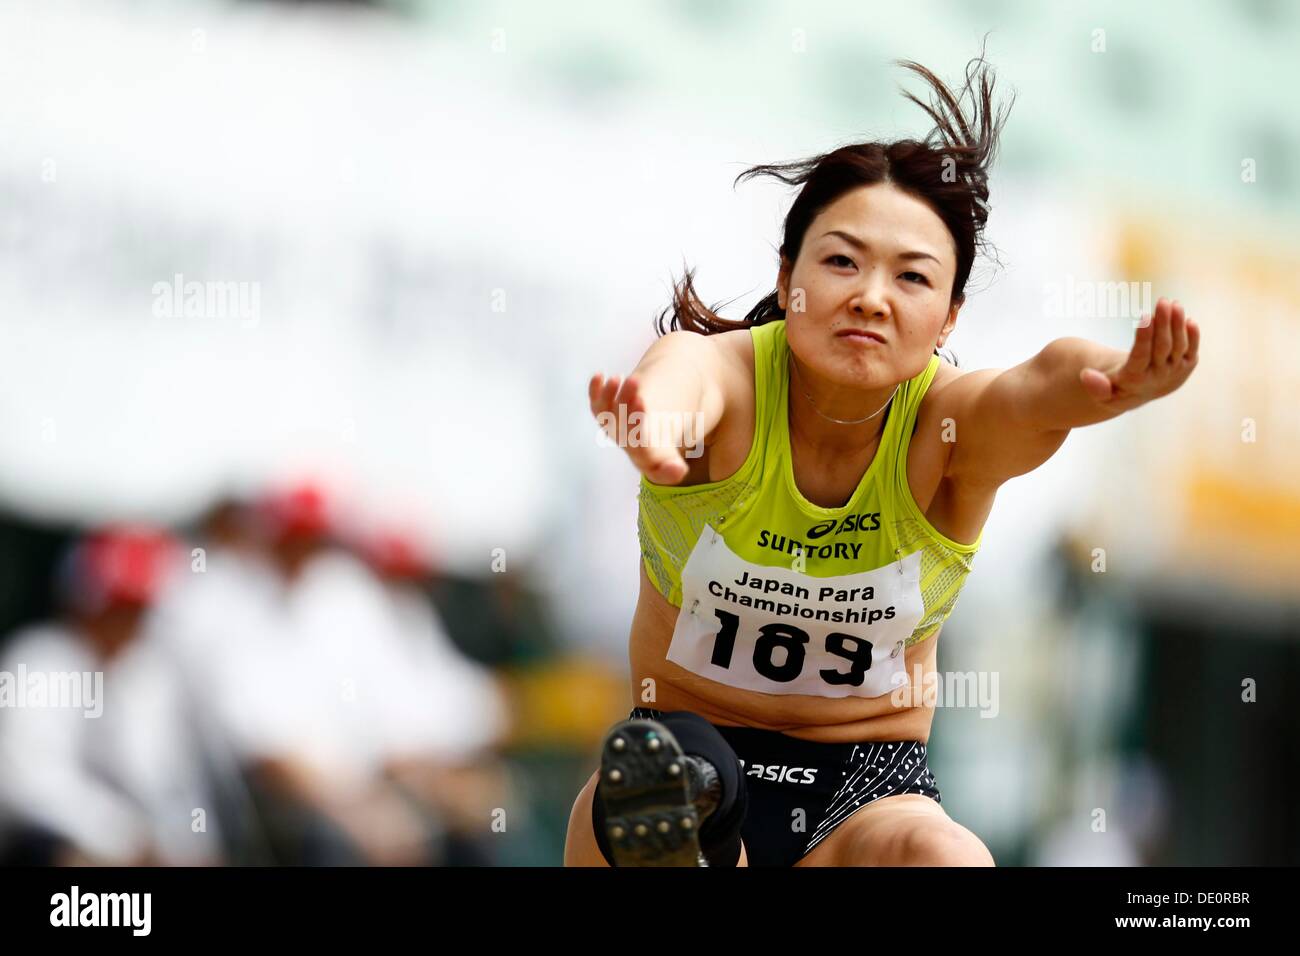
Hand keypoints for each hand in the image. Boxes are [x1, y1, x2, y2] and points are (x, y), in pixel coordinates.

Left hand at [588, 373, 694, 484]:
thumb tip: (679, 472)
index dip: (637, 426)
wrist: (652, 432)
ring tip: (620, 377)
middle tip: (634, 383)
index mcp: (642, 457)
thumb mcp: (670, 455)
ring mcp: (612, 429)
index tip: (642, 403)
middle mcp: (624, 444)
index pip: (638, 446)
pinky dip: (595, 391)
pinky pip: (596, 405)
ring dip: (611, 394)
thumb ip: (672, 466)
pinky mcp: (603, 416)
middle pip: (621, 425)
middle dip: (625, 404)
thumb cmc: (663, 444)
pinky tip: (599, 375)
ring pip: (607, 413)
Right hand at [1079, 298, 1198, 412]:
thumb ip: (1096, 386)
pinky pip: (1191, 350)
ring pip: (1179, 346)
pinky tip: (1189, 320)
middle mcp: (1158, 376)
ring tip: (1174, 303)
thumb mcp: (1103, 392)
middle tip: (1162, 301)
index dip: (1144, 337)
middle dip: (1163, 323)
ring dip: (1178, 324)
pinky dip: (1193, 336)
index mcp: (1135, 381)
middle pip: (1163, 347)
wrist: (1138, 394)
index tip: (1145, 317)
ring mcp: (1174, 371)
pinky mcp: (1186, 366)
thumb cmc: (1116, 387)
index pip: (1141, 356)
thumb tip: (1085, 375)